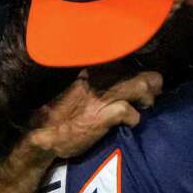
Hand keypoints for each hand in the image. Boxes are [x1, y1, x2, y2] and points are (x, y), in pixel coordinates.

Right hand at [26, 70, 161, 159]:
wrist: (40, 131)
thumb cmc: (58, 110)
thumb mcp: (77, 85)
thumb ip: (96, 79)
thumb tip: (121, 78)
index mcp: (92, 67)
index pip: (127, 61)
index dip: (139, 71)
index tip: (141, 80)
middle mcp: (99, 76)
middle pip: (140, 72)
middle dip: (152, 85)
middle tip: (151, 96)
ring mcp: (101, 95)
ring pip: (141, 85)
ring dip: (148, 98)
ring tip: (145, 106)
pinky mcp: (102, 115)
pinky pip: (130, 112)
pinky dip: (135, 118)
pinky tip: (130, 123)